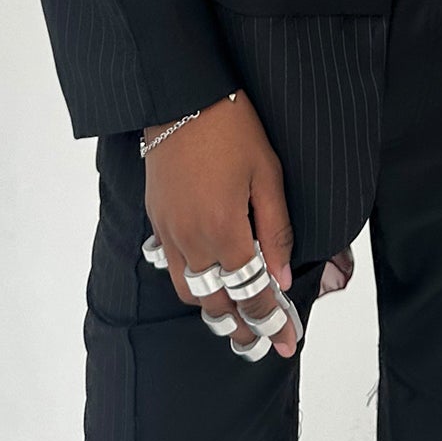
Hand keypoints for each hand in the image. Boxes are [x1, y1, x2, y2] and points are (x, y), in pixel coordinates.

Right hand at [142, 91, 300, 356]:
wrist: (181, 98)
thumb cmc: (232, 129)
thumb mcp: (268, 175)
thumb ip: (276, 231)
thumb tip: (281, 278)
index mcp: (224, 230)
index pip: (251, 292)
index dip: (270, 321)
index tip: (285, 342)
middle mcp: (192, 239)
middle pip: (216, 302)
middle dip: (241, 325)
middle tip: (261, 339)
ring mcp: (169, 231)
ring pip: (189, 290)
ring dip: (213, 308)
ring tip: (235, 319)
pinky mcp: (156, 219)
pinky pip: (171, 266)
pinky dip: (192, 281)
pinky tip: (207, 280)